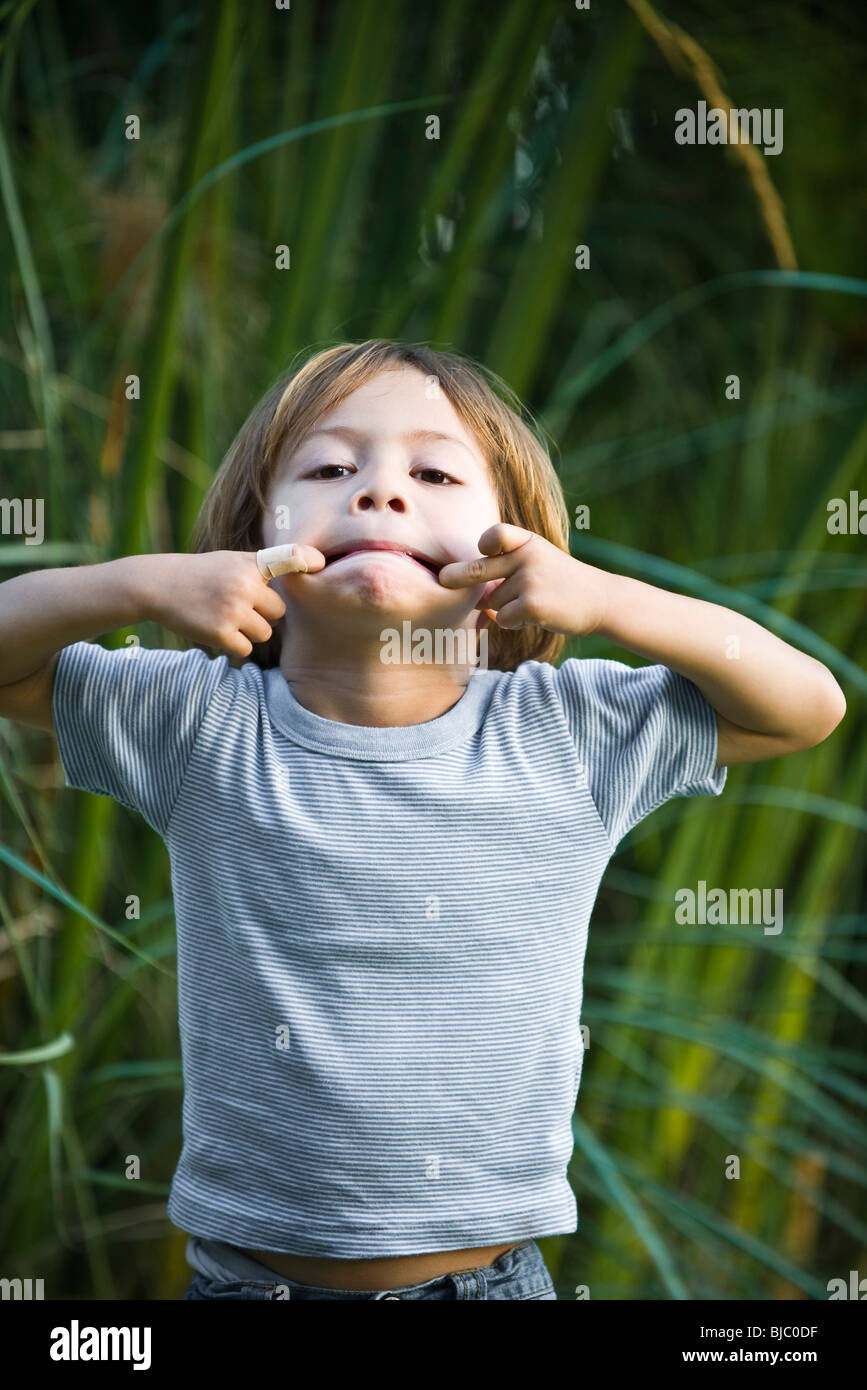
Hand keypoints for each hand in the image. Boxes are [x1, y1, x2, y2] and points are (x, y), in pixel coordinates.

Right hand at [146, 545, 324, 657]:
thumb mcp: (231, 561)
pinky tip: (217, 629)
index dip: (306, 560)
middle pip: (279, 613)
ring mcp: (232, 609)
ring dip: (250, 632)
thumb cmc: (202, 574)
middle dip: (264, 615)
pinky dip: (235, 645)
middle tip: (239, 607)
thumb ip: (262, 569)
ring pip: (264, 633)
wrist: (158, 585)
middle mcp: (243, 584)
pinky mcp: (221, 633)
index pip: (286, 558)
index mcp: (248, 564)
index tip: (321, 564)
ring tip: (225, 617)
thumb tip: (303, 576)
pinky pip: (246, 649)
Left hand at [437, 524, 610, 636]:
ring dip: (503, 609)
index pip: (497, 534)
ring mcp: (530, 580)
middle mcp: (528, 557)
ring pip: (492, 602)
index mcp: (528, 542)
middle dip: (455, 577)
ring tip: (532, 604)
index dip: (484, 544)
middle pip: (479, 570)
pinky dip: (512, 623)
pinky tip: (534, 617)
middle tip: (442, 579)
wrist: (601, 601)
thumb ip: (508, 565)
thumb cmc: (562, 582)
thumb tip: (468, 589)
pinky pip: (504, 619)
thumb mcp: (539, 559)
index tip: (481, 550)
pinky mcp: (532, 605)